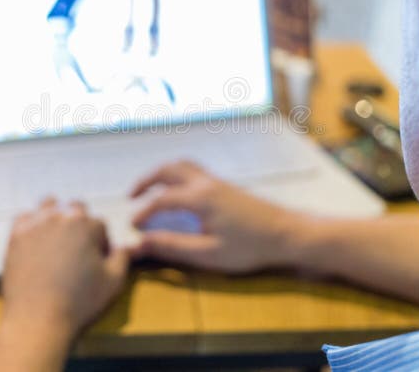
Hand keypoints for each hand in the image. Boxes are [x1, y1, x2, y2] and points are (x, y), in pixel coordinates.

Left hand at [0, 198, 128, 341]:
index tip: (96, 261)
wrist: (38, 320)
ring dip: (56, 217)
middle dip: (80, 226)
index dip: (101, 243)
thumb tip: (124, 246)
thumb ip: (122, 258)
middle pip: (76, 209)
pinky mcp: (16, 236)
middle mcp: (61, 218)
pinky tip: (35, 238)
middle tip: (77, 252)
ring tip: (56, 240)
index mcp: (87, 226)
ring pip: (49, 206)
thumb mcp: (113, 283)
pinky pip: (24, 217)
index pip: (100, 225)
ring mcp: (36, 225)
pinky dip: (31, 223)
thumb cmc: (79, 302)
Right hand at [131, 161, 319, 273]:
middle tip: (131, 196)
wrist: (286, 233)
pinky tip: (178, 191)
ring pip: (182, 165)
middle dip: (146, 180)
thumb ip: (173, 246)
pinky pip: (193, 170)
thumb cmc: (250, 246)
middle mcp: (206, 183)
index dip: (143, 212)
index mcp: (200, 198)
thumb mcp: (208, 254)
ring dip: (162, 173)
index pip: (161, 200)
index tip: (133, 227)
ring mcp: (217, 181)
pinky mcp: (225, 185)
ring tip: (150, 189)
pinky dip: (176, 174)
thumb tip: (141, 243)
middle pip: (168, 169)